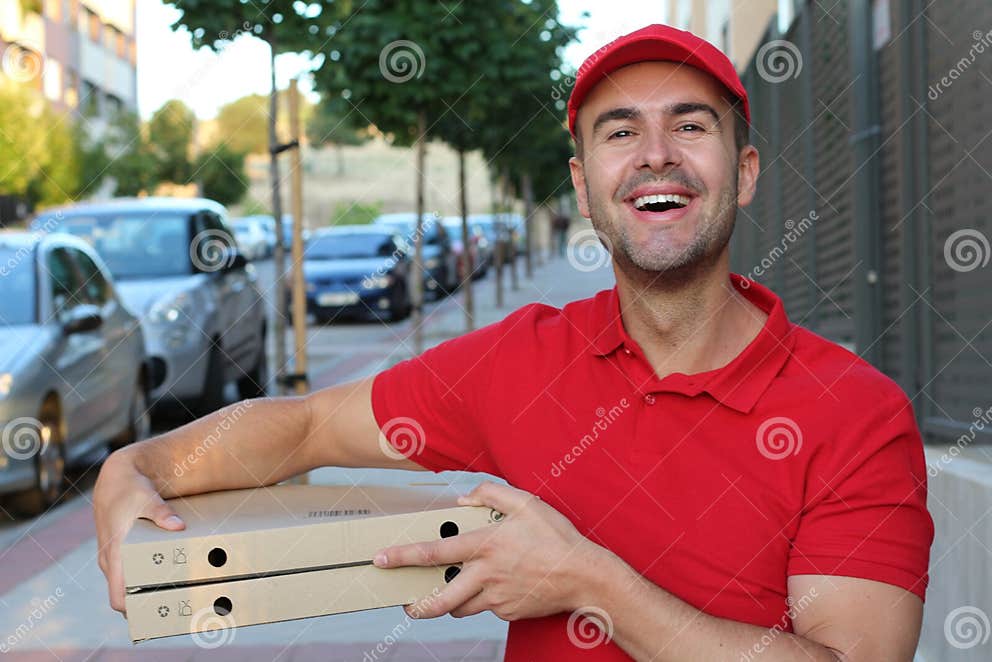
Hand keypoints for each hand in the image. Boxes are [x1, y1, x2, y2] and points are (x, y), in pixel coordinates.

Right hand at [93, 450, 185, 613]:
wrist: (114, 478)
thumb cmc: (129, 489)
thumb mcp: (146, 498)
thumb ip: (161, 513)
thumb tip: (178, 525)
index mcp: (114, 554)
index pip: (117, 597)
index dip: (134, 612)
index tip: (156, 615)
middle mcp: (109, 560)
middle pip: (124, 596)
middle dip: (144, 604)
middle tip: (175, 607)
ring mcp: (111, 558)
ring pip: (125, 585)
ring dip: (143, 591)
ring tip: (173, 594)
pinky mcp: (117, 552)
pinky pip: (127, 574)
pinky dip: (140, 579)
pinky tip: (162, 577)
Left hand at [373, 481, 605, 620]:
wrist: (584, 575)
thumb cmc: (556, 536)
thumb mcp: (526, 502)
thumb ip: (490, 493)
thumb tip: (462, 500)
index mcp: (485, 546)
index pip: (435, 552)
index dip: (404, 556)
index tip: (382, 559)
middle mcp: (486, 575)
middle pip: (440, 598)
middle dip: (418, 604)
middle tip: (407, 602)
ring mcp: (497, 599)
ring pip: (461, 607)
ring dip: (452, 602)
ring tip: (453, 591)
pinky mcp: (508, 613)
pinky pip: (488, 609)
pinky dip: (486, 600)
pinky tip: (502, 586)